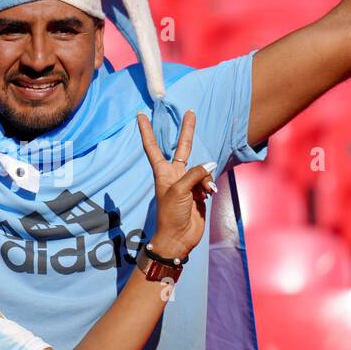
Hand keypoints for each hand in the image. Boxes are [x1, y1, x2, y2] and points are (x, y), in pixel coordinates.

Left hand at [136, 109, 216, 259]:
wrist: (179, 238)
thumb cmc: (171, 214)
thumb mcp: (179, 190)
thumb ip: (194, 174)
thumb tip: (209, 164)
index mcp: (162, 172)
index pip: (152, 146)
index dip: (146, 131)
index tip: (140, 114)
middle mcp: (174, 174)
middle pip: (182, 147)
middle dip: (187, 131)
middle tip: (190, 111)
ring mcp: (188, 183)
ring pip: (201, 169)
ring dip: (206, 178)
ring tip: (205, 192)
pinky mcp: (199, 192)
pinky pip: (208, 181)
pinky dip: (210, 186)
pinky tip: (210, 194)